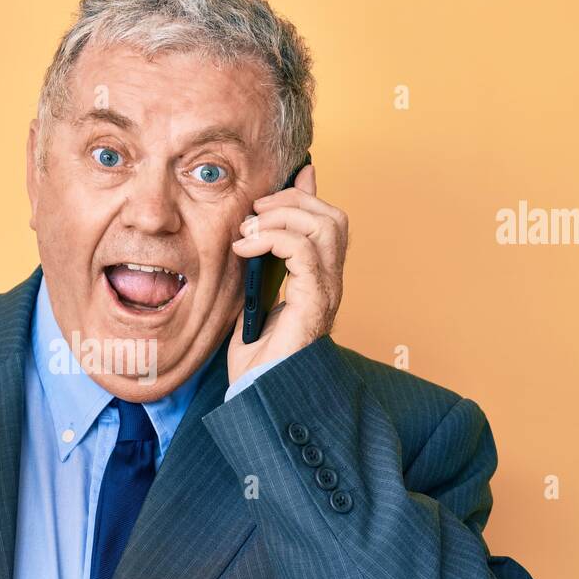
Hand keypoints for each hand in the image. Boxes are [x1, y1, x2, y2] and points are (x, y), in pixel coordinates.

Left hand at [227, 163, 348, 386]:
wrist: (258, 392)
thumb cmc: (256, 354)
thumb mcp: (255, 293)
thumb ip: (262, 262)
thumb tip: (256, 230)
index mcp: (319, 278)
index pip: (328, 222)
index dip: (307, 196)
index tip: (278, 186)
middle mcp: (330, 282)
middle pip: (332, 218)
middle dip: (292, 202)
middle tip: (255, 211)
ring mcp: (326, 292)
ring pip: (324, 228)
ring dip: (282, 217)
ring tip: (249, 229)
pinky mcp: (313, 301)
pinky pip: (303, 252)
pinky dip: (272, 239)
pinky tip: (245, 248)